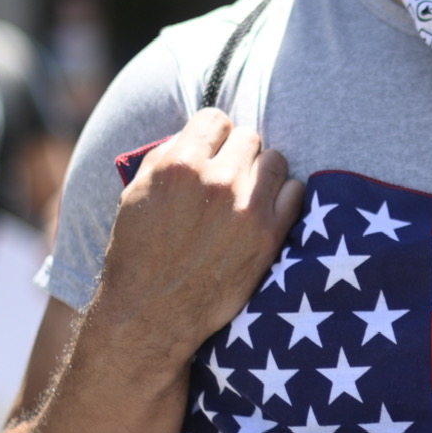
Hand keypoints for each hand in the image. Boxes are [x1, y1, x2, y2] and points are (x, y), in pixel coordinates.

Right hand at [88, 111, 303, 369]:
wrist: (153, 314)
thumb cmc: (139, 252)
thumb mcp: (136, 192)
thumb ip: (169, 154)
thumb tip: (201, 133)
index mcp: (179, 165)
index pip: (216, 118)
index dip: (212, 135)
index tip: (211, 153)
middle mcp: (216, 181)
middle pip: (249, 137)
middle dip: (237, 154)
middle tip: (227, 178)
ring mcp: (247, 208)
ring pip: (275, 160)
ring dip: (263, 173)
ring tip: (247, 194)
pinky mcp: (269, 235)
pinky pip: (295, 191)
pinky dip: (283, 198)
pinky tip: (264, 212)